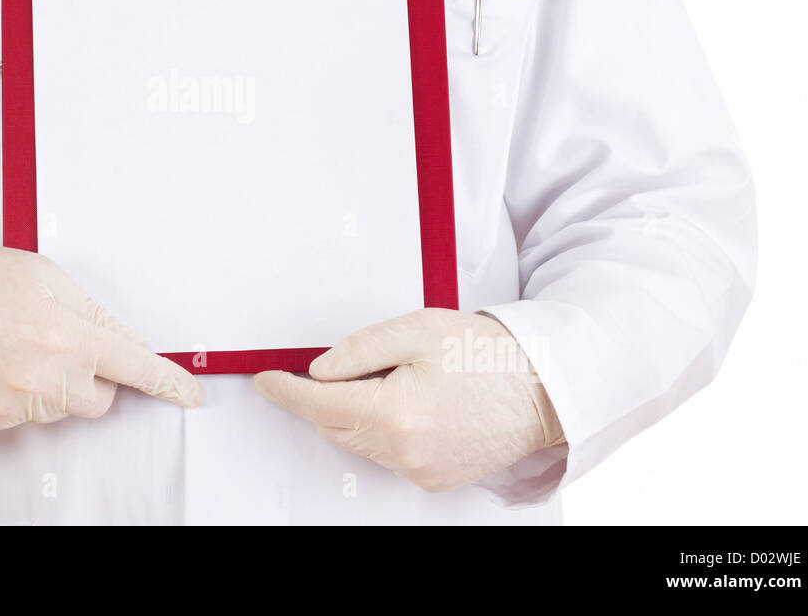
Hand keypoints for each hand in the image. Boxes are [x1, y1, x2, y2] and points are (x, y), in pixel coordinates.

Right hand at [0, 245, 202, 433]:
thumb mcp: (44, 275)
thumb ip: (93, 313)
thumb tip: (126, 345)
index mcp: (63, 333)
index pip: (132, 366)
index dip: (167, 383)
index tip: (190, 396)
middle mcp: (43, 377)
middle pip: (102, 398)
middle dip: (96, 375)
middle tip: (60, 341)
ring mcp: (14, 405)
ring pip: (64, 409)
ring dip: (57, 386)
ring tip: (16, 346)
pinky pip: (28, 417)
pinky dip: (23, 397)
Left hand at [253, 308, 563, 491]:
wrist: (542, 388)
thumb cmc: (485, 353)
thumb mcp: (416, 329)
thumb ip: (359, 349)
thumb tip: (318, 371)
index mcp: (395, 412)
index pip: (318, 404)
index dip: (285, 391)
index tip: (265, 380)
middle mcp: (403, 451)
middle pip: (334, 427)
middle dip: (325, 399)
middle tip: (337, 368)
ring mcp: (420, 471)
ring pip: (359, 443)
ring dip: (356, 415)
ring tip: (394, 380)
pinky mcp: (434, 479)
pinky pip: (387, 456)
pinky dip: (383, 432)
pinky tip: (411, 405)